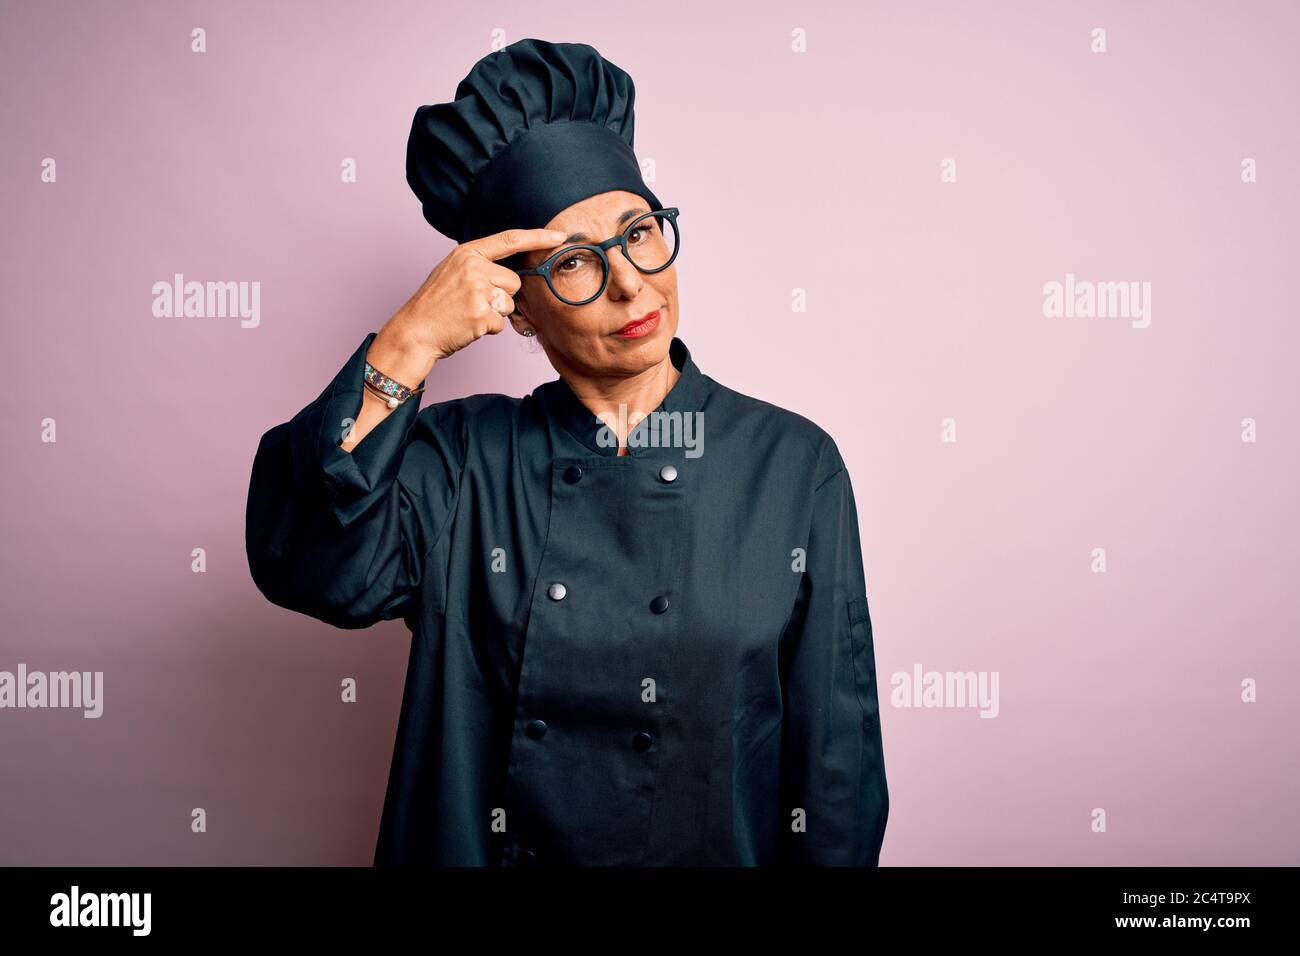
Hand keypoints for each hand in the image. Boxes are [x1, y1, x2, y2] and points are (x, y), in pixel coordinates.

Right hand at [379, 226, 567, 365]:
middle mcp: (474, 267)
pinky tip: (468, 325)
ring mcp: (478, 290)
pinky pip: (501, 323)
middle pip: (514, 281)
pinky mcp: (481, 314)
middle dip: (502, 296)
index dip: (537, 238)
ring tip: (468, 314)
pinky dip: (488, 329)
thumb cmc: (436, 305)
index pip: (509, 240)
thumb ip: (480, 265)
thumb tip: (512, 273)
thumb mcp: (452, 272)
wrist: (415, 331)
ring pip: (510, 304)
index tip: (558, 236)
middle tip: (473, 303)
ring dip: (495, 314)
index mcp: (467, 253)